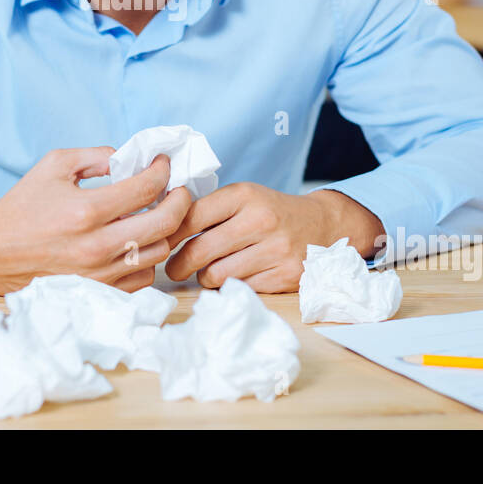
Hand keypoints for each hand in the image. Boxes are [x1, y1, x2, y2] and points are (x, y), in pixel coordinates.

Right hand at [0, 148, 191, 295]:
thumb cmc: (25, 205)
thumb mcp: (55, 165)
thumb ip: (97, 155)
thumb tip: (132, 159)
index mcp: (86, 210)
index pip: (146, 188)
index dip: (162, 170)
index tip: (163, 163)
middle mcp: (97, 246)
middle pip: (166, 223)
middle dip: (180, 200)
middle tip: (176, 189)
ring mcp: (101, 273)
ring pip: (160, 251)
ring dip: (165, 229)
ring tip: (157, 214)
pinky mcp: (100, 291)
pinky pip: (144, 275)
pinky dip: (147, 256)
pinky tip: (137, 240)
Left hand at [164, 184, 384, 292]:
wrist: (323, 226)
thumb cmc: (271, 212)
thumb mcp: (244, 198)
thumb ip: (207, 209)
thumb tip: (160, 229)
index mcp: (244, 195)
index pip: (191, 216)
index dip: (169, 233)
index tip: (159, 243)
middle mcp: (260, 220)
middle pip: (199, 251)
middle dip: (178, 264)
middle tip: (173, 268)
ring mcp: (275, 250)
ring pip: (215, 275)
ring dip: (204, 277)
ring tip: (205, 272)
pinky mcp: (284, 276)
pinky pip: (238, 288)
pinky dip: (229, 287)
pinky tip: (233, 278)